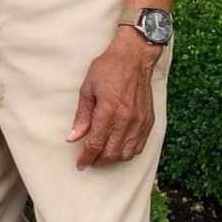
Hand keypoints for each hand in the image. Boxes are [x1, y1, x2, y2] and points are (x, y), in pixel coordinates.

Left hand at [66, 28, 160, 168]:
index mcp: (108, 111)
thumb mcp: (87, 89)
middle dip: (99, 160)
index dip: (87, 157)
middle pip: (112, 153)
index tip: (80, 164)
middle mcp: (126, 120)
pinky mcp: (149, 121)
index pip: (96, 144)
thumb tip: (73, 138)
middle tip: (89, 159)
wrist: (134, 58)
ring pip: (127, 153)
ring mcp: (140, 122)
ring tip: (102, 155)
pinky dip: (128, 152)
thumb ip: (82, 116)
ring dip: (113, 158)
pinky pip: (139, 146)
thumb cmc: (107, 69)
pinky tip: (119, 148)